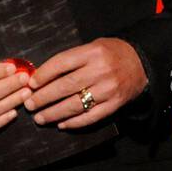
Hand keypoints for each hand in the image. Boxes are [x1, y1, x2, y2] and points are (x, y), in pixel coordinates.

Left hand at [23, 38, 146, 128]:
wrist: (142, 63)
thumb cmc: (110, 53)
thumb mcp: (91, 47)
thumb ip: (70, 60)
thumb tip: (41, 76)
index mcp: (92, 53)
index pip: (61, 63)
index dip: (43, 75)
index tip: (30, 84)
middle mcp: (100, 71)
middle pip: (65, 86)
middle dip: (44, 97)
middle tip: (29, 104)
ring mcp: (108, 89)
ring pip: (76, 105)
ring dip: (54, 113)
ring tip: (40, 118)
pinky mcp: (115, 104)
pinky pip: (91, 116)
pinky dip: (74, 122)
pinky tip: (61, 124)